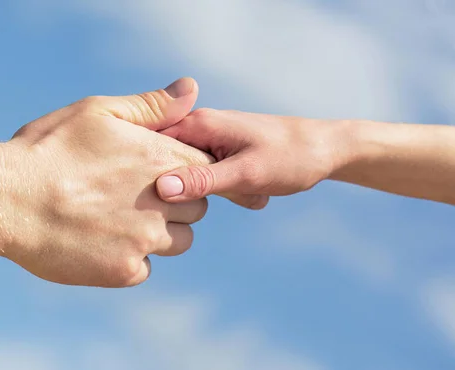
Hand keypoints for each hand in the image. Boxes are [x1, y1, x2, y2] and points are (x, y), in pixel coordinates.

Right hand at [0, 78, 212, 286]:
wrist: (5, 199)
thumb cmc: (47, 150)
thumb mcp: (97, 112)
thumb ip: (151, 106)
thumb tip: (192, 88)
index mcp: (160, 158)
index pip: (204, 169)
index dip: (183, 171)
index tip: (157, 173)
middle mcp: (162, 200)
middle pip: (197, 208)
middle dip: (175, 203)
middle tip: (134, 197)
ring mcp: (145, 239)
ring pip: (179, 241)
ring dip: (158, 234)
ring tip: (117, 220)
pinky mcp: (123, 270)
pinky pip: (144, 268)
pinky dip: (128, 259)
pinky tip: (98, 242)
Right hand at [155, 109, 336, 208]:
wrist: (327, 149)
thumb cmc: (291, 157)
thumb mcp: (246, 173)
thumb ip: (203, 181)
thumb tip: (161, 189)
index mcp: (197, 124)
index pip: (149, 144)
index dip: (144, 171)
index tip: (152, 198)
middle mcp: (199, 127)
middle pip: (165, 161)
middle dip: (183, 188)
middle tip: (221, 197)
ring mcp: (210, 139)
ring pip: (188, 172)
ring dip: (209, 192)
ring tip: (246, 194)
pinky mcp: (222, 152)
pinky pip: (207, 174)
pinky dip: (223, 189)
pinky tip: (249, 195)